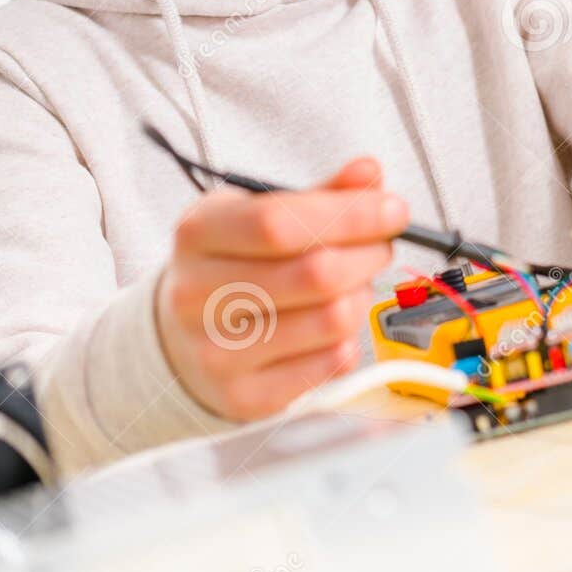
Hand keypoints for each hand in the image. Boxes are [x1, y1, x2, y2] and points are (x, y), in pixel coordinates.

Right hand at [155, 157, 404, 420]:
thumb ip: (316, 195)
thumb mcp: (254, 215)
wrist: (178, 337)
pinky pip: (330, 364)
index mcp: (197, 235)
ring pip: (331, 320)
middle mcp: (196, 295)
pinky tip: (332, 327)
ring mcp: (216, 352)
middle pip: (314, 273)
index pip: (278, 222)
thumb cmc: (231, 265)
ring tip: (352, 287)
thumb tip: (369, 174)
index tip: (393, 210)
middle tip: (380, 247)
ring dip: (361, 298)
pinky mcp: (244, 397)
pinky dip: (348, 340)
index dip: (348, 215)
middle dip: (368, 255)